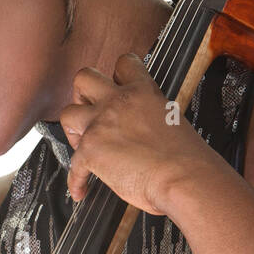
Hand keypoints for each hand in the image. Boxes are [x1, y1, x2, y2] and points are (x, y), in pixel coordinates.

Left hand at [59, 52, 226, 213]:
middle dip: (81, 94)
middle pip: (84, 78)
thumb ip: (149, 115)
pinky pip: (73, 166)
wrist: (183, 177)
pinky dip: (76, 181)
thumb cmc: (186, 159)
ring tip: (82, 145)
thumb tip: (141, 128)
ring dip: (72, 130)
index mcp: (143, 92)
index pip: (123, 64)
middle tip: (89, 112)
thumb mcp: (172, 119)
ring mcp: (101, 124)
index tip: (113, 89)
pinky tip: (82, 189)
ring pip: (67, 113)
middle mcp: (119, 102)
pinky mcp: (90, 150)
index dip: (114, 76)